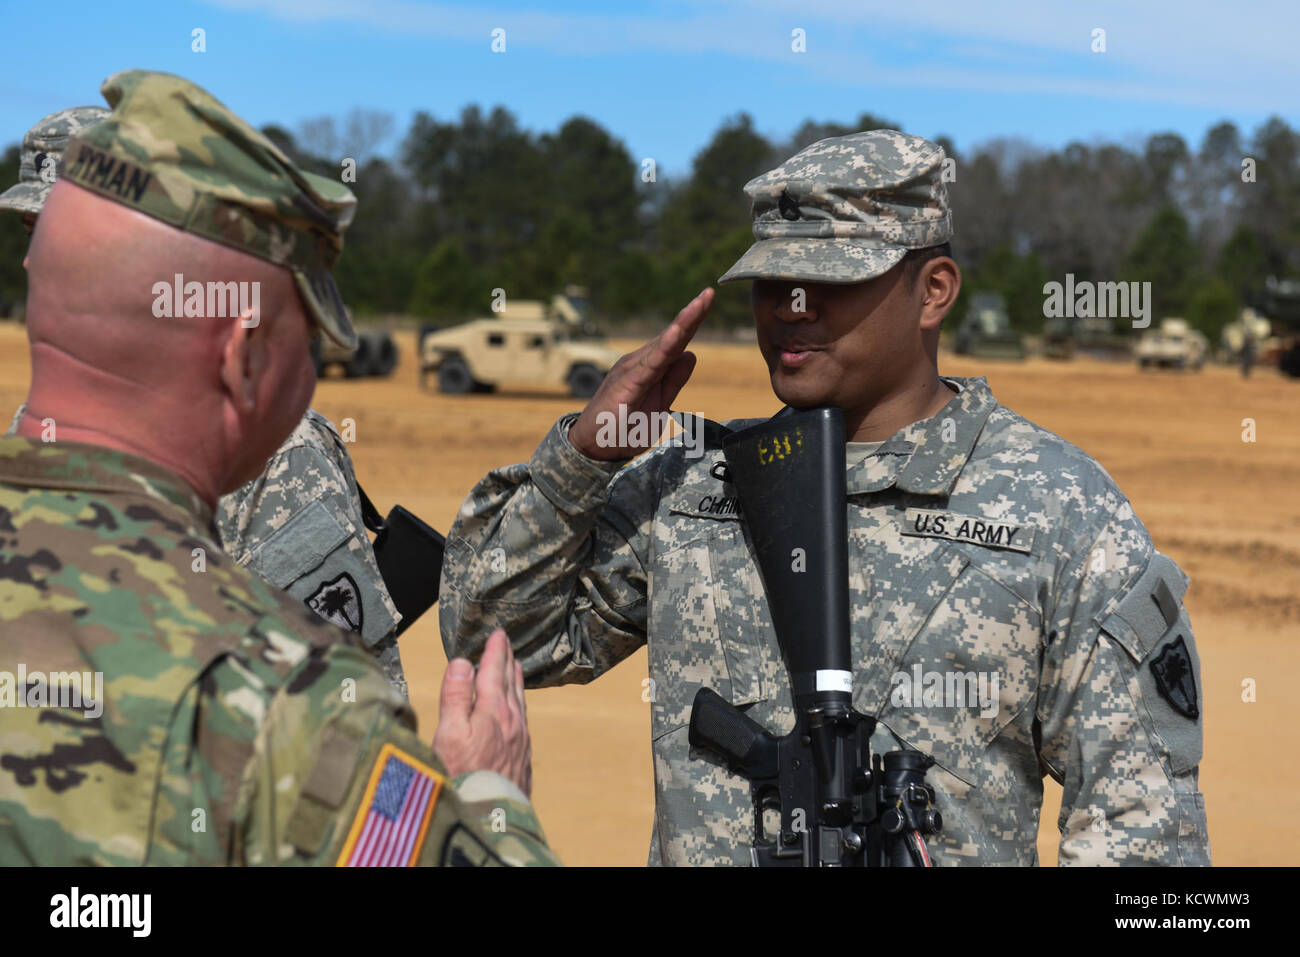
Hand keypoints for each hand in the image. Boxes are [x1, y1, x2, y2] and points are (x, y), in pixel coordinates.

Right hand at [433, 629, 531, 795]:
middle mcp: (513, 722)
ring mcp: (520, 740)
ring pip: (519, 701)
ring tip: (514, 667)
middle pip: (511, 683)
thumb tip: (463, 661)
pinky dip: (518, 702)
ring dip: (515, 680)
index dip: (495, 651)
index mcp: (494, 711)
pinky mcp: (522, 757)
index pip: (494, 672)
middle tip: (506, 644)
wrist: (490, 818)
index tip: (498, 634)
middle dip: (507, 661)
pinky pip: (522, 718)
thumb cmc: (461, 776)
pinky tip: (516, 709)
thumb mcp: (449, 733)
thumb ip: (456, 696)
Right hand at [568, 288, 712, 459]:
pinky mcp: (626, 383)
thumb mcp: (659, 406)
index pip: (677, 342)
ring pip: (662, 345)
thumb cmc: (623, 427)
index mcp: (650, 367)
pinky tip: (677, 334)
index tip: (709, 300)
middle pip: (672, 337)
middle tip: (709, 293)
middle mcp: (639, 362)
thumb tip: (692, 354)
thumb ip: (673, 381)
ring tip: (699, 304)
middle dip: (692, 314)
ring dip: (682, 324)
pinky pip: (650, 363)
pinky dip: (664, 347)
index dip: (693, 322)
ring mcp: (631, 370)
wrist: (591, 446)